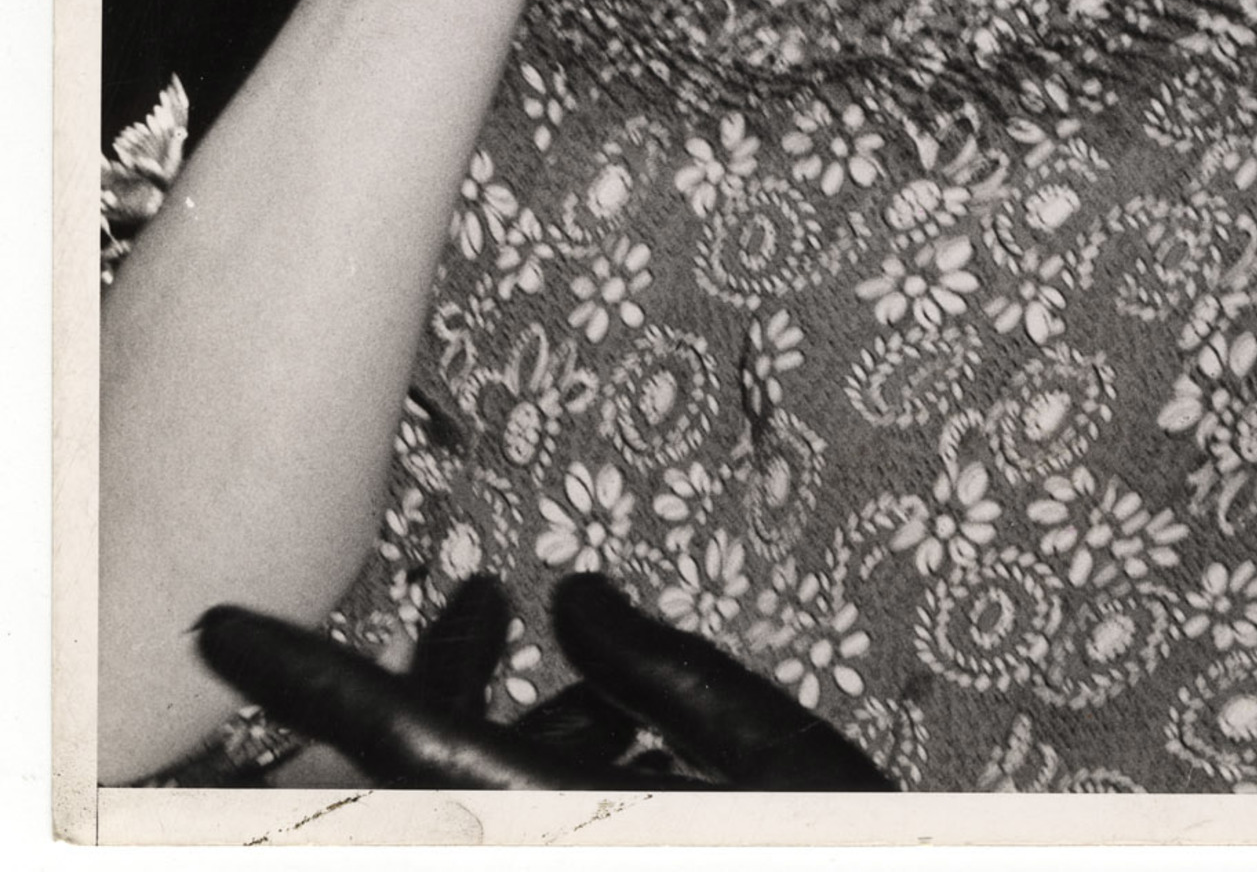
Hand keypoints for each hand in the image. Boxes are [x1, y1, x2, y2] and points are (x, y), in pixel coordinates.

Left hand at [196, 572, 895, 790]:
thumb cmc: (848, 842)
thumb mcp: (774, 755)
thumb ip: (665, 675)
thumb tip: (573, 598)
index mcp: (579, 834)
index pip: (409, 753)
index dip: (310, 685)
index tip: (222, 627)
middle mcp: (547, 854)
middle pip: (419, 785)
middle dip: (403, 684)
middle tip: (398, 610)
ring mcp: (570, 861)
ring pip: (466, 799)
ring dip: (479, 718)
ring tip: (521, 644)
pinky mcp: (587, 858)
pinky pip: (517, 812)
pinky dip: (535, 761)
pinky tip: (597, 724)